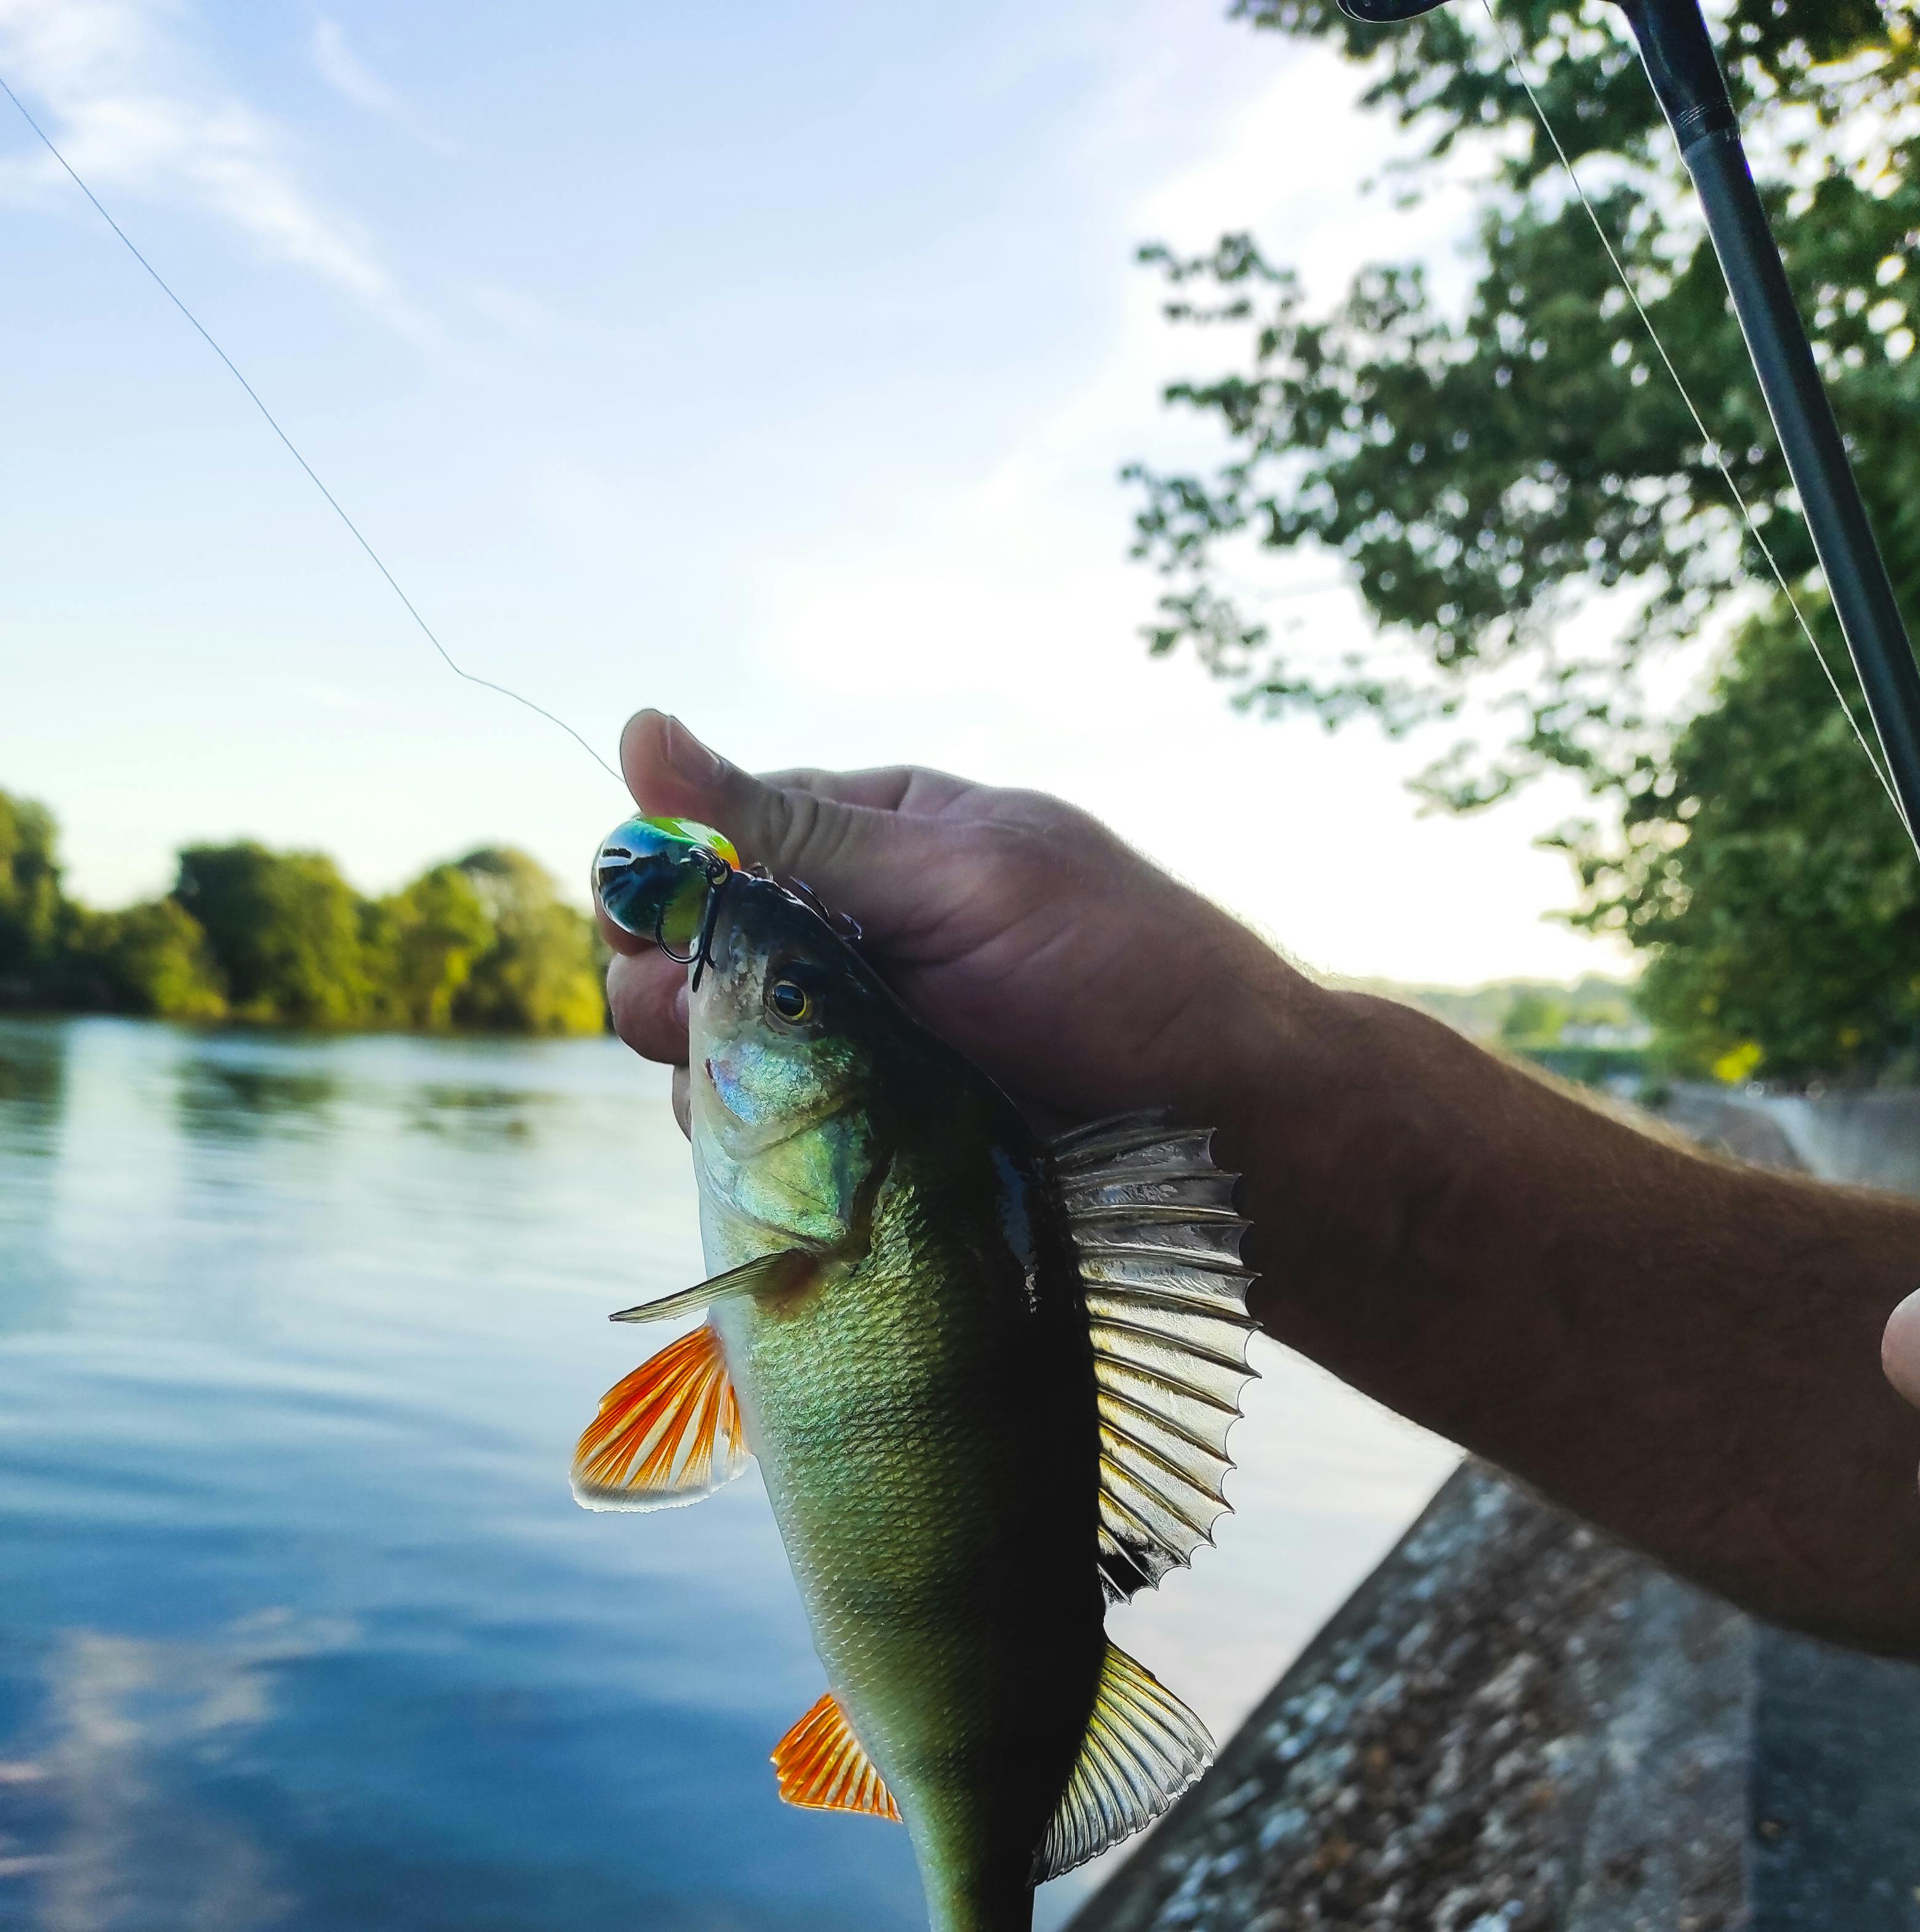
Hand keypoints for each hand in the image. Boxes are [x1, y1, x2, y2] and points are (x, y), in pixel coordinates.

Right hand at [598, 710, 1308, 1135]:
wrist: (1230, 1130)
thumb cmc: (1121, 976)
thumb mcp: (960, 878)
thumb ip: (798, 830)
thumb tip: (641, 732)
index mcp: (870, 843)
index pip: (709, 841)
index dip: (662, 883)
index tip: (657, 929)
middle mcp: (846, 942)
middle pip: (686, 957)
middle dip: (673, 991)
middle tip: (708, 1028)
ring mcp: (851, 1049)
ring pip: (708, 1061)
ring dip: (715, 1082)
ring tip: (792, 1101)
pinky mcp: (867, 1144)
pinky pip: (762, 1147)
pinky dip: (761, 1155)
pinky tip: (809, 1163)